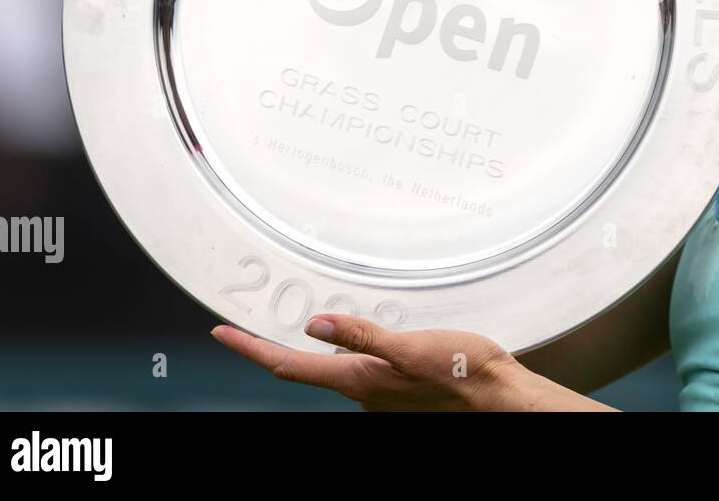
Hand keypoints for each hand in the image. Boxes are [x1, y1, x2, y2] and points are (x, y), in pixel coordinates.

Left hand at [211, 314, 519, 410]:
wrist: (498, 397)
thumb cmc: (462, 372)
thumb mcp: (411, 347)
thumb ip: (363, 337)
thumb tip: (314, 327)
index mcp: (359, 380)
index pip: (289, 366)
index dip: (250, 349)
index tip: (220, 333)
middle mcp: (363, 392)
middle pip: (305, 370)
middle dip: (275, 348)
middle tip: (250, 323)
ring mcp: (381, 394)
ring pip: (337, 367)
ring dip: (320, 348)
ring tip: (310, 320)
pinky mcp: (400, 388)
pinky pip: (363, 367)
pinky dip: (353, 350)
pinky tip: (368, 335)